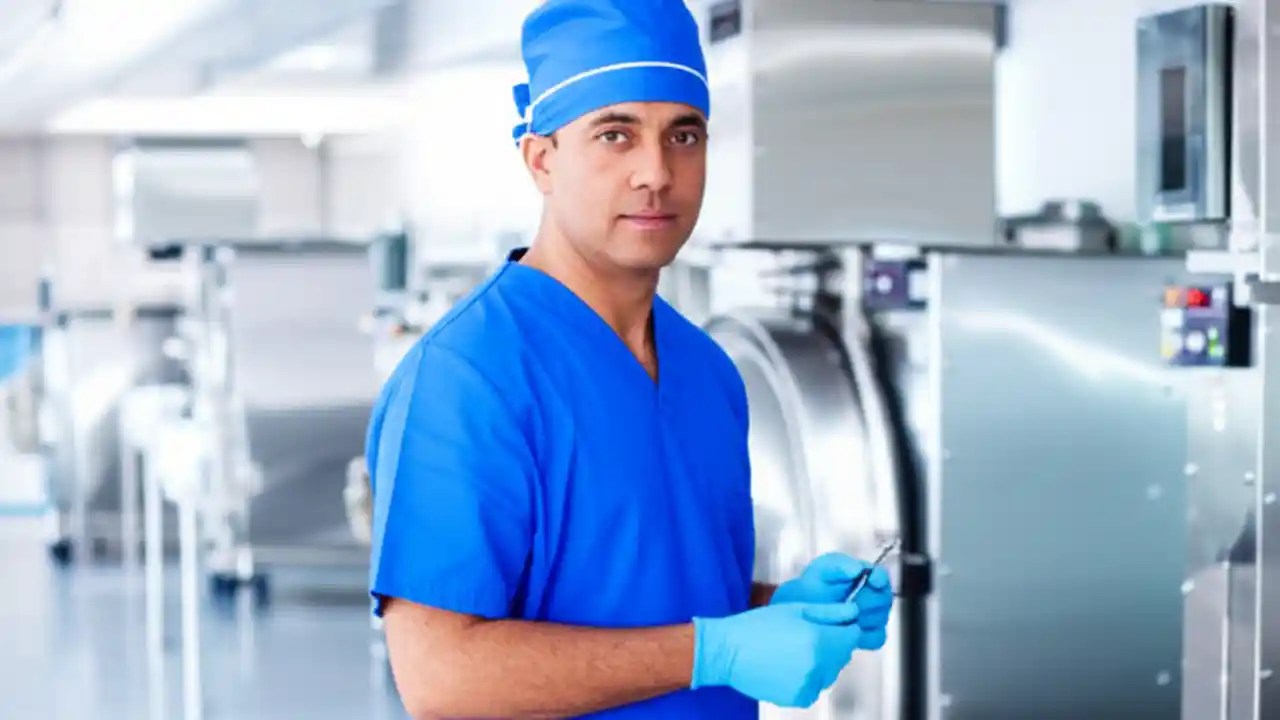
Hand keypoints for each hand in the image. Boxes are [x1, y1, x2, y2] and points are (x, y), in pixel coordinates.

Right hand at [691, 603, 863, 707]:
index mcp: (818, 640)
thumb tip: (854, 613)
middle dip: (832, 645)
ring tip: (793, 651)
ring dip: (820, 663)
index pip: (852, 636)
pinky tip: (788, 666)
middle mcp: (817, 666)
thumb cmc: (756, 626)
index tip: (830, 625)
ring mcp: (808, 685)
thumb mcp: (794, 609)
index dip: (843, 628)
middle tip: (805, 636)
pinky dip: (808, 678)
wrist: (728, 652)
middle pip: (842, 655)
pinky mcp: (798, 698)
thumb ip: (828, 612)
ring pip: (829, 673)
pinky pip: (814, 687)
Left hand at [770, 553, 893, 646]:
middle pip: (883, 599)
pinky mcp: (869, 635)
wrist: (801, 608)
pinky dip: (864, 635)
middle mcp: (873, 595)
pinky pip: (876, 637)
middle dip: (867, 601)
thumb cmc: (814, 585)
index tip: (872, 581)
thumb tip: (857, 569)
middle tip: (851, 602)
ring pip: (880, 618)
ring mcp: (873, 616)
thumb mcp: (822, 569)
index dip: (879, 578)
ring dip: (864, 618)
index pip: (881, 576)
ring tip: (844, 616)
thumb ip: (839, 566)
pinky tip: (849, 630)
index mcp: (865, 575)